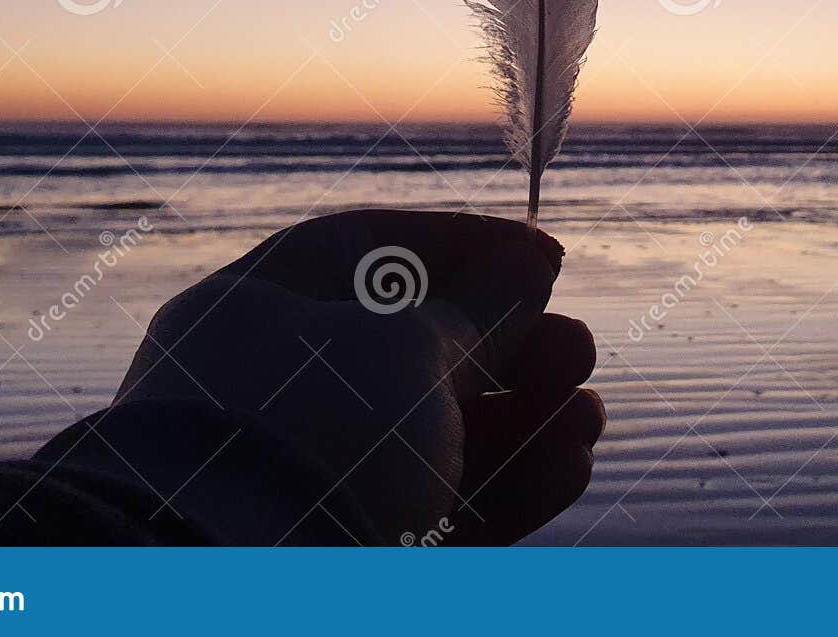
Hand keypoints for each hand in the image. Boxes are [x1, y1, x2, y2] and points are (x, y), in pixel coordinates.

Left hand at [115, 210, 603, 544]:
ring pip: (436, 435)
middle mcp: (278, 392)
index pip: (366, 250)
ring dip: (522, 418)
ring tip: (588, 412)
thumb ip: (482, 306)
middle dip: (509, 347)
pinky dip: (509, 482)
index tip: (545, 257)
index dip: (463, 247)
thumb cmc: (319, 431)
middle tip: (577, 347)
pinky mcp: (351, 549)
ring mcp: (313, 476)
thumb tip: (529, 265)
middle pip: (414, 351)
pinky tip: (572, 457)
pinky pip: (440, 506)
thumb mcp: (408, 345)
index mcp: (256, 313)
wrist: (248, 589)